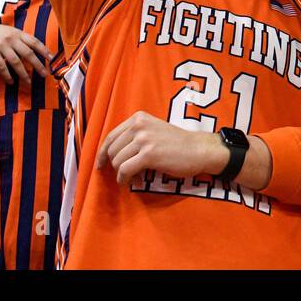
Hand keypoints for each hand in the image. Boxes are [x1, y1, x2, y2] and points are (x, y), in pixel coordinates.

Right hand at [0, 22, 51, 83]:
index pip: (34, 42)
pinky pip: (1, 66)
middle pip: (28, 53)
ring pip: (15, 62)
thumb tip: (38, 49)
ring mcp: (2, 46)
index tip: (52, 58)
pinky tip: (11, 82)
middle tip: (44, 74)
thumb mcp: (11, 32)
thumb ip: (23, 39)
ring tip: (29, 82)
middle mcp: (11, 39)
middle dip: (37, 64)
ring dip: (23, 73)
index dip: (44, 50)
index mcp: (18, 33)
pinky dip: (7, 75)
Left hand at [96, 110, 225, 184]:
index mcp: (139, 118)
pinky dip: (125, 179)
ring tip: (133, 177)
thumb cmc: (178, 144)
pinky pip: (125, 170)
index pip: (111, 136)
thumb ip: (135, 135)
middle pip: (112, 150)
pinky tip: (131, 182)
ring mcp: (144, 139)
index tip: (100, 164)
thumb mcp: (154, 130)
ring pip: (117, 161)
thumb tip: (111, 154)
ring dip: (122, 173)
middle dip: (115, 165)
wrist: (199, 150)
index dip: (102, 153)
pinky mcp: (149, 154)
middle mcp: (139, 125)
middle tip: (125, 173)